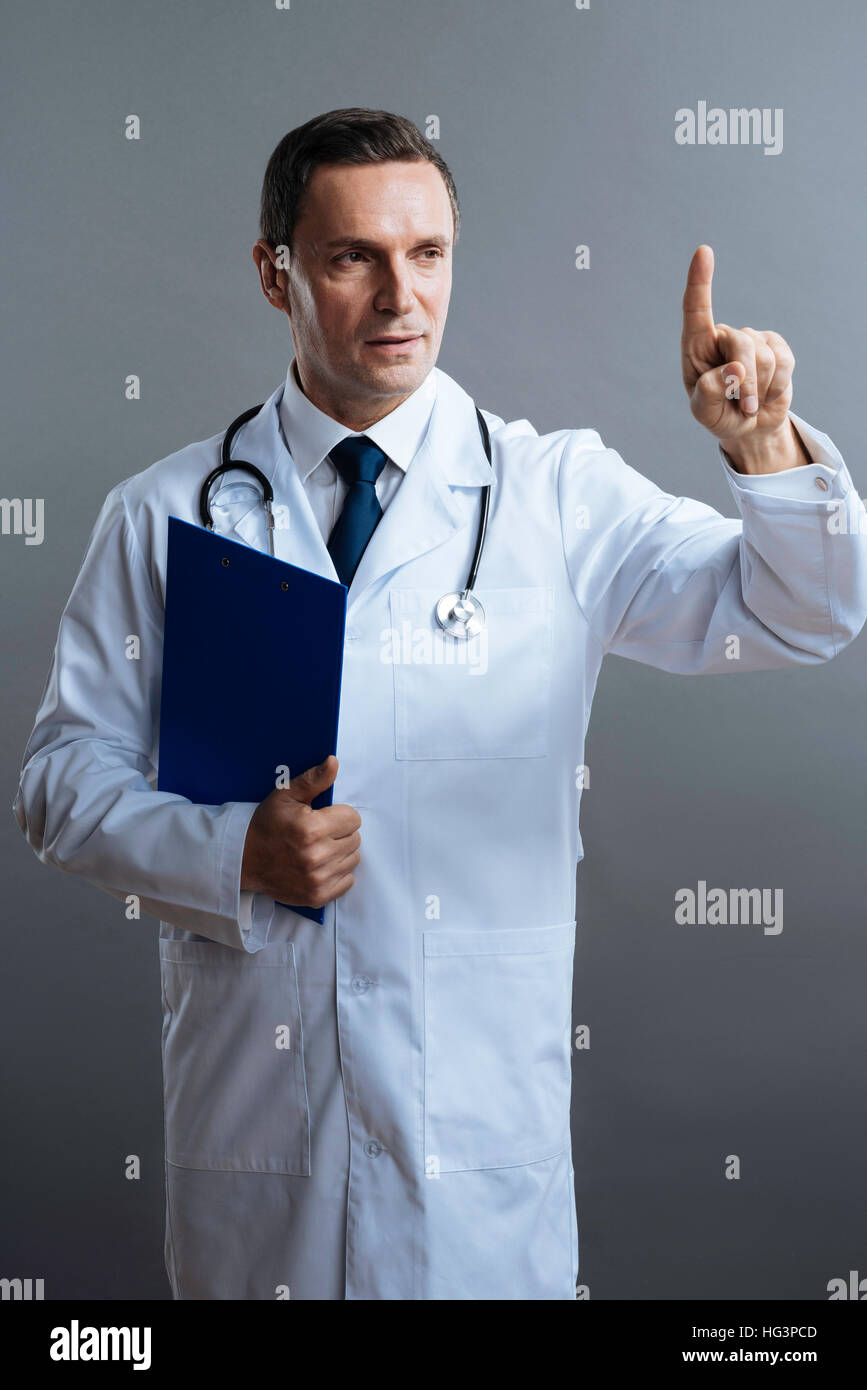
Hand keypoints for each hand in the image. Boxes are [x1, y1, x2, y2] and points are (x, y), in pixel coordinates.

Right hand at [240, 755, 361, 907]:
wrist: (244, 859)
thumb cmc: (267, 824)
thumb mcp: (285, 795)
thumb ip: (313, 779)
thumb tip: (334, 762)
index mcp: (312, 828)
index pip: (353, 818)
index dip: (339, 815)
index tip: (322, 817)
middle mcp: (317, 856)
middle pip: (355, 839)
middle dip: (340, 833)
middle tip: (319, 833)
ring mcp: (318, 879)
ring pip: (353, 859)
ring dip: (340, 853)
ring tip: (319, 849)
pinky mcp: (317, 896)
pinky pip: (348, 881)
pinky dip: (338, 873)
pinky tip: (320, 866)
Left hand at [681, 245, 798, 454]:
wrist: (749, 427)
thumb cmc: (719, 415)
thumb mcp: (704, 412)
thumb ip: (709, 393)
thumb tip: (734, 367)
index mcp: (697, 347)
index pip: (696, 310)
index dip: (700, 282)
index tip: (703, 252)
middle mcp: (723, 336)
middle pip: (741, 344)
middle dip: (744, 381)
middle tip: (744, 408)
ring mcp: (752, 339)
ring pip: (764, 357)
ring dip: (758, 391)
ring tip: (749, 404)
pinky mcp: (777, 346)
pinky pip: (784, 363)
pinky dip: (775, 388)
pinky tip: (766, 395)